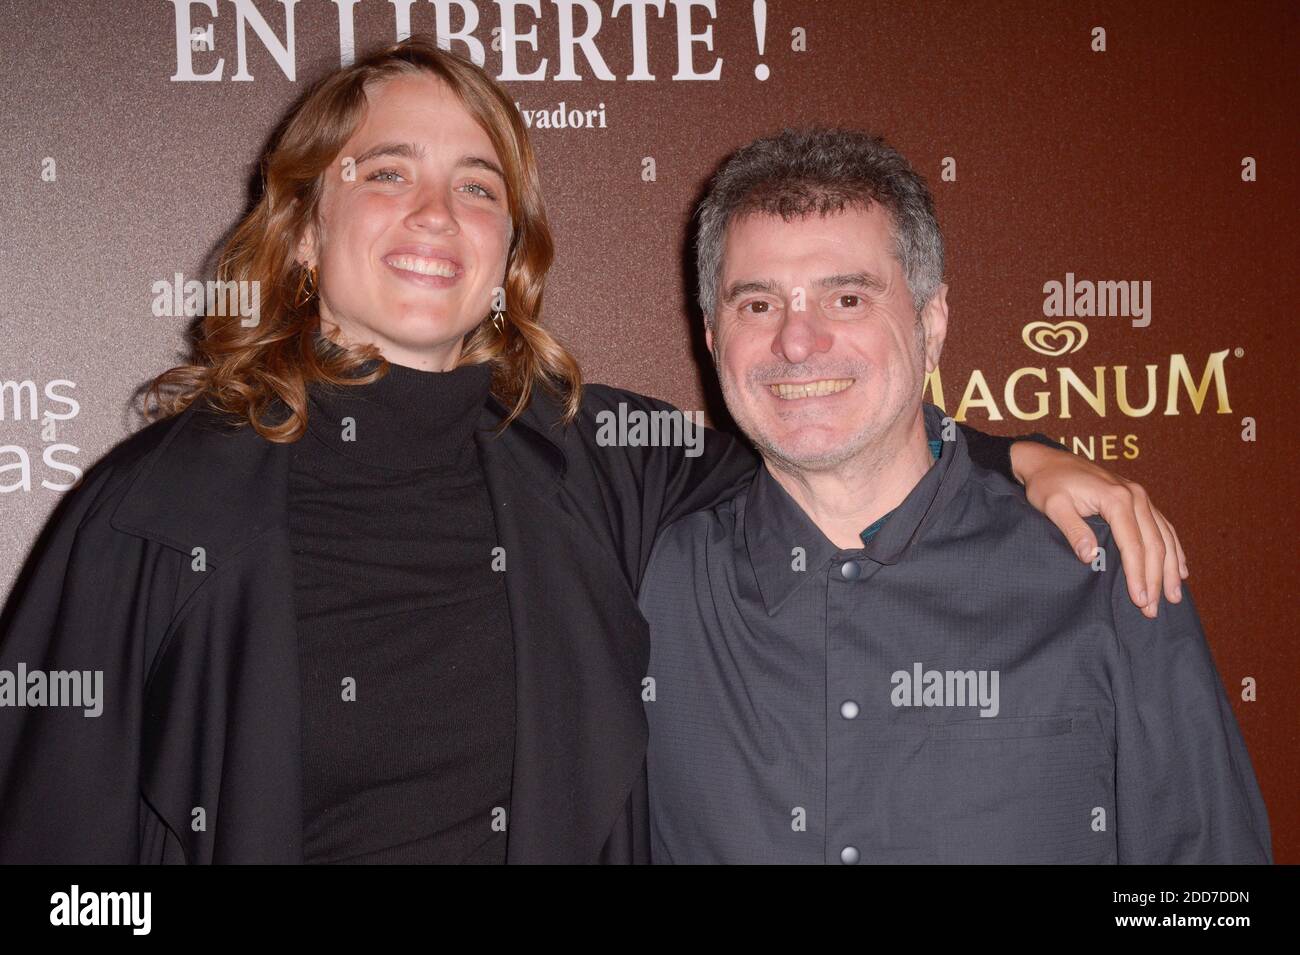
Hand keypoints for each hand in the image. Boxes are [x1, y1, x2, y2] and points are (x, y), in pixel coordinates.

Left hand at [1011, 442, 1188, 618]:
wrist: (1047, 460)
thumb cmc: (1047, 483)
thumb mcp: (1053, 505)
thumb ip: (1072, 529)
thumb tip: (1089, 555)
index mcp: (1117, 498)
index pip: (1133, 544)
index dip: (1138, 575)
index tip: (1139, 600)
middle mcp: (1135, 496)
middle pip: (1154, 544)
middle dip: (1155, 579)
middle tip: (1152, 609)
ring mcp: (1140, 496)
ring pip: (1164, 537)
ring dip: (1169, 569)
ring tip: (1172, 596)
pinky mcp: (1138, 499)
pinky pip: (1162, 526)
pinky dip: (1173, 549)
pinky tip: (1179, 569)